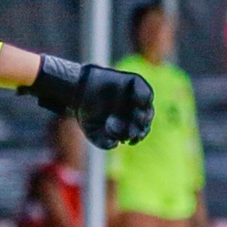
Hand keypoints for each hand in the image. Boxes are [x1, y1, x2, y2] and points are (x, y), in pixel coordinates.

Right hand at [22, 57, 155, 150]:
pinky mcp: (135, 82)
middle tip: (133, 133)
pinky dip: (143, 97)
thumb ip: (103, 142)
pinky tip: (136, 103)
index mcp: (129, 122)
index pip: (140, 131)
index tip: (130, 140)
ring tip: (137, 119)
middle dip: (141, 129)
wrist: (79, 91)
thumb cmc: (88, 113)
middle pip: (145, 122)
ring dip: (145, 115)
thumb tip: (115, 144)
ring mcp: (135, 96)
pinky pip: (145, 90)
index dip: (138, 137)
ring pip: (147, 107)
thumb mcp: (94, 132)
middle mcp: (134, 109)